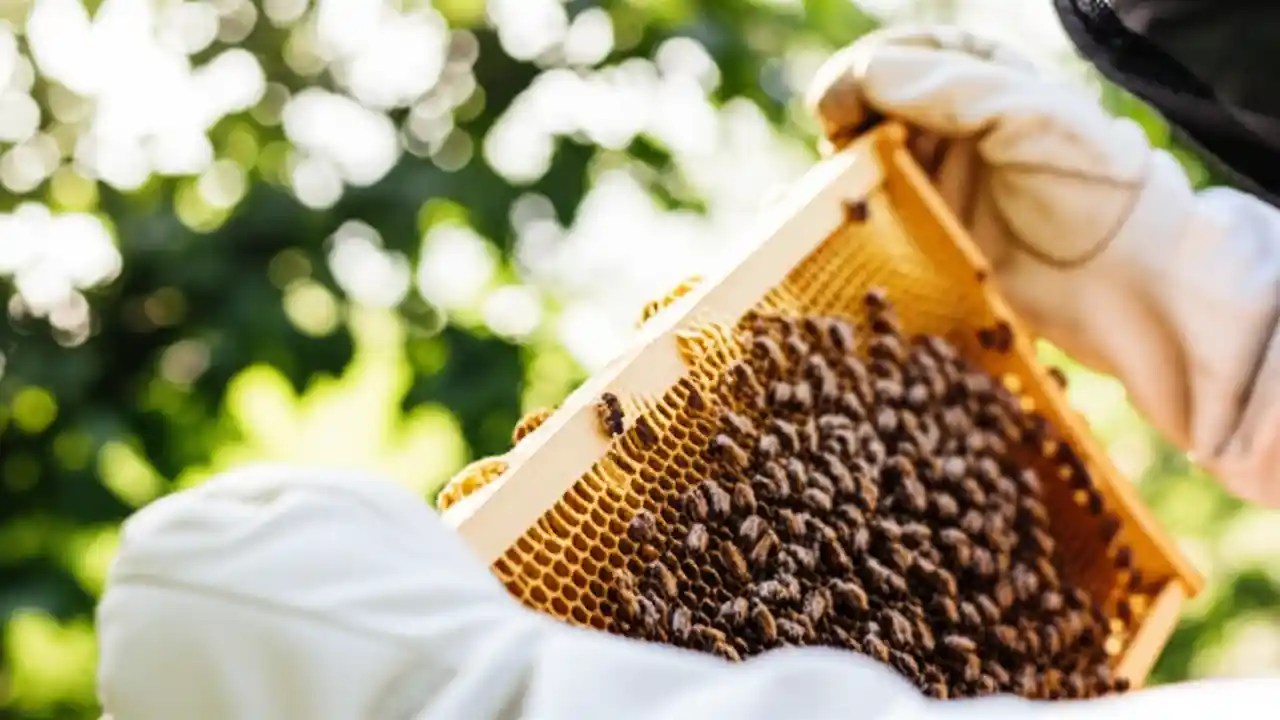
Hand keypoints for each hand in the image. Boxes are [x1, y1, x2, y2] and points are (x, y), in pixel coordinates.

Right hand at [806, 26, 1153, 283]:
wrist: (1123, 281)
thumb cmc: (1086, 184)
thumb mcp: (1022, 114)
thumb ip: (941, 87)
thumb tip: (854, 79)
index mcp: (982, 80)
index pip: (905, 56)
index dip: (864, 72)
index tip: (838, 103)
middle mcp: (953, 128)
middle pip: (872, 113)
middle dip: (842, 127)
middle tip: (832, 151)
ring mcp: (938, 185)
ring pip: (864, 167)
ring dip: (833, 178)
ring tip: (812, 196)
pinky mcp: (928, 240)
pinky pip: (871, 222)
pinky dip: (840, 223)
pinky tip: (819, 229)